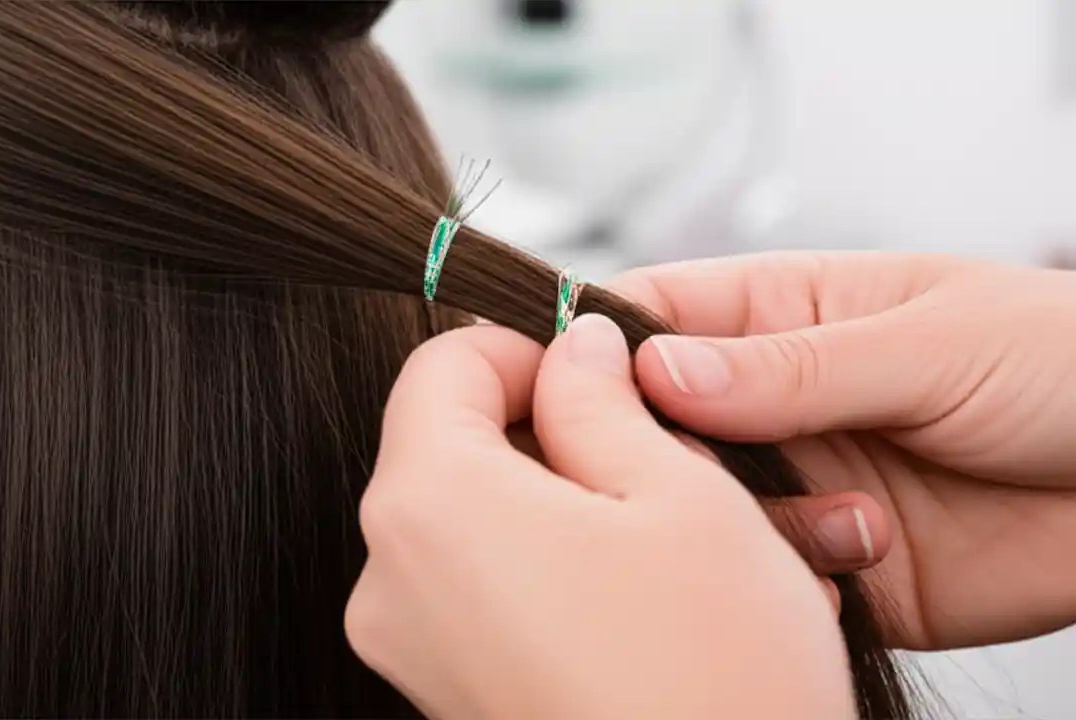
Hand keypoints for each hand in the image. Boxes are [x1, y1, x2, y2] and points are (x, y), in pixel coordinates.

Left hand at [345, 319, 854, 718]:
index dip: (527, 348)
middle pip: (454, 443)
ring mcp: (409, 646)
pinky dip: (554, 567)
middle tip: (660, 458)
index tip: (600, 369)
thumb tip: (573, 345)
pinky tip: (643, 594)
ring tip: (671, 536)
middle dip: (554, 431)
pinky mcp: (446, 692)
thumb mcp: (680, 495)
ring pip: (480, 517)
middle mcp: (391, 579)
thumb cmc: (718, 683)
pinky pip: (486, 588)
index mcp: (431, 506)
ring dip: (567, 502)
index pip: (443, 365)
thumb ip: (602, 398)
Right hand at [610, 251, 1075, 649]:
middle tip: (695, 476)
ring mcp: (796, 485)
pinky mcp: (830, 567)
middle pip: (647, 426)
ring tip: (843, 521)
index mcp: (781, 315)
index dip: (583, 347)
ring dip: (744, 524)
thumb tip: (657, 368)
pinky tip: (858, 564)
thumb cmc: (1068, 363)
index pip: (645, 317)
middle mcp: (771, 403)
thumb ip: (792, 366)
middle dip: (653, 455)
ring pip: (695, 511)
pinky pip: (761, 581)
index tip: (553, 384)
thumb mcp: (931, 340)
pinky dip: (786, 584)